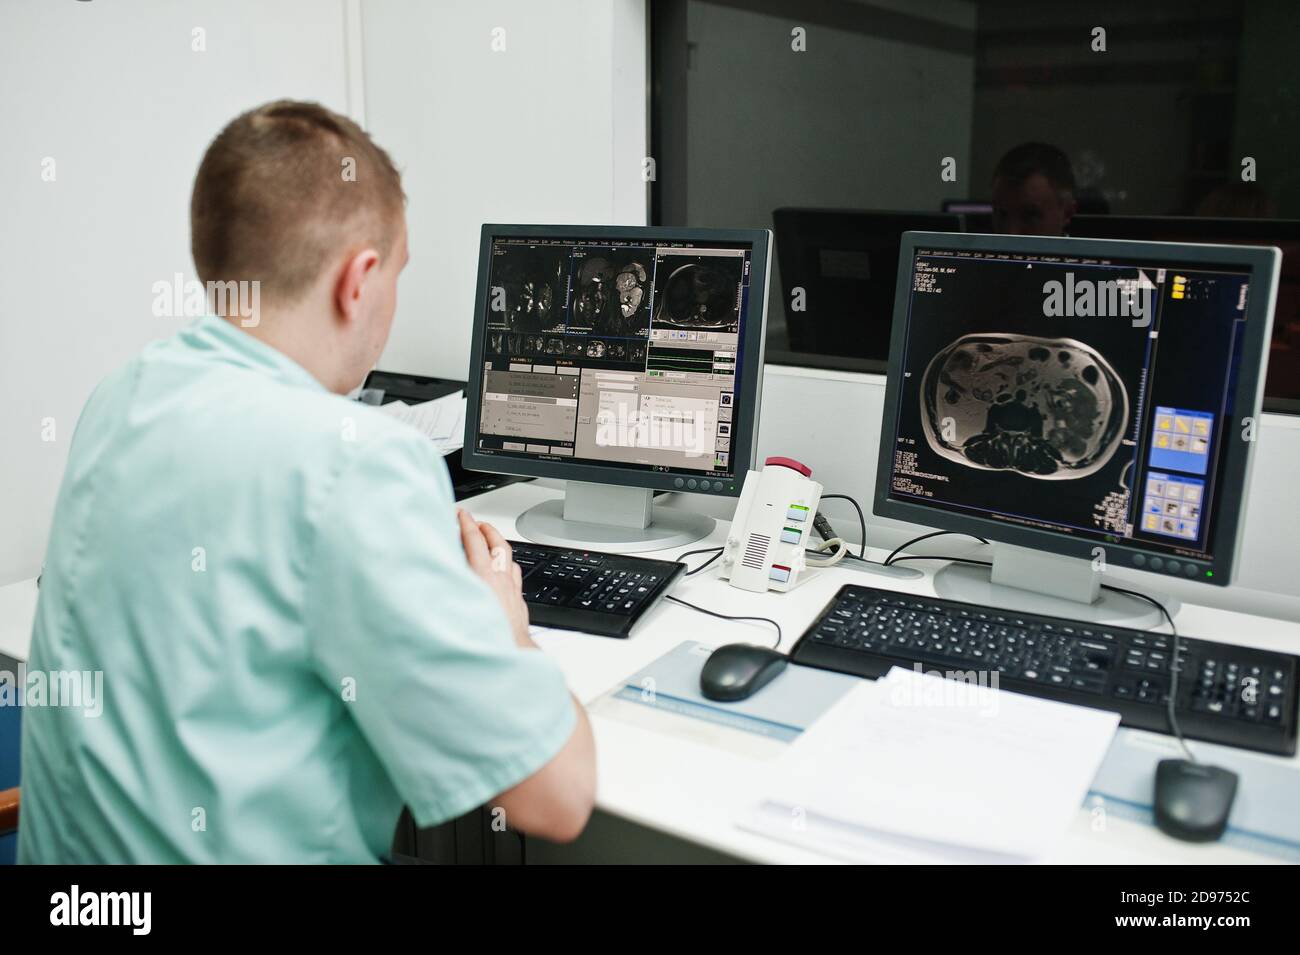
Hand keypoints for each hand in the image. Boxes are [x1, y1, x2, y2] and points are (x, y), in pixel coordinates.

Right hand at [457, 509, 533, 648]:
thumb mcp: (455, 606)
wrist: (509, 656)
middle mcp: (500, 580)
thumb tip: (436, 572)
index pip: (474, 541)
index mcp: (483, 576)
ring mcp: (511, 590)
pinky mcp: (518, 602)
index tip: (461, 514)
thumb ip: (447, 584)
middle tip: (477, 523)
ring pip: (508, 558)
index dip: (466, 524)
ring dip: (499, 546)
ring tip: (492, 543)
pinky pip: (515, 576)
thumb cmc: (483, 638)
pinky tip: (505, 570)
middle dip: (486, 529)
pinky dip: (508, 566)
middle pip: (496, 544)